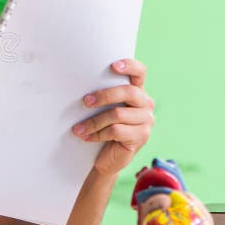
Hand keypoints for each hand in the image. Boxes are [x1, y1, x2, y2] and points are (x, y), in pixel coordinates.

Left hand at [71, 58, 154, 176]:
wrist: (105, 158)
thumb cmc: (101, 128)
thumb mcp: (101, 109)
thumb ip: (101, 95)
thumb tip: (77, 84)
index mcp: (137, 91)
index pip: (140, 72)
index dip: (129, 66)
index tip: (113, 66)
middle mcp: (146, 104)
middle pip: (128, 92)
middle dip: (104, 95)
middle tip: (85, 102)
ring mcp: (146, 121)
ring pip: (118, 114)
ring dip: (94, 121)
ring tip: (78, 128)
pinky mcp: (141, 137)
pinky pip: (116, 131)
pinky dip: (98, 133)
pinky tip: (86, 137)